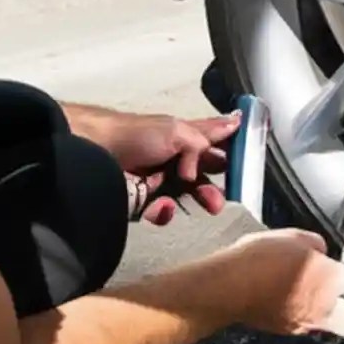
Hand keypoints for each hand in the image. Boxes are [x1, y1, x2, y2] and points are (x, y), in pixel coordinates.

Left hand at [64, 105, 241, 224]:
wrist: (95, 153)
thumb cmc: (137, 135)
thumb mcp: (176, 131)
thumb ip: (200, 144)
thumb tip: (202, 167)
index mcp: (184, 137)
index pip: (212, 136)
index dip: (230, 137)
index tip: (248, 143)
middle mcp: (174, 159)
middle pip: (204, 173)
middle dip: (219, 182)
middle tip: (228, 193)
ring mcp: (159, 181)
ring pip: (188, 197)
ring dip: (201, 200)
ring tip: (209, 205)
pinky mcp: (143, 202)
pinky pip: (163, 212)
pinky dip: (165, 211)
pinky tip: (162, 206)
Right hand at [226, 229, 343, 334]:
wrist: (228, 288)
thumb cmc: (262, 259)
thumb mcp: (294, 237)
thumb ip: (317, 244)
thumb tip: (320, 252)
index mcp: (334, 280)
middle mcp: (326, 308)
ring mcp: (306, 323)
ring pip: (328, 315)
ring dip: (326, 304)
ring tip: (311, 288)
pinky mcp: (286, 330)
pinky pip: (304, 320)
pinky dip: (302, 309)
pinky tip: (287, 295)